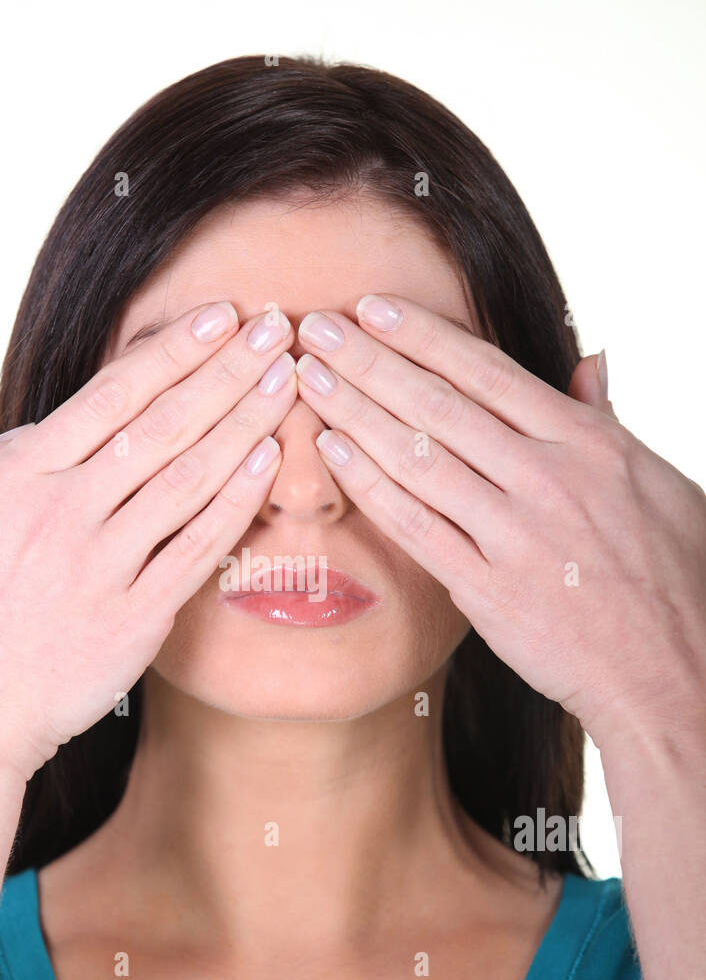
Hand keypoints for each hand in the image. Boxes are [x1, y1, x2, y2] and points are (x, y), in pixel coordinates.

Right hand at [0, 302, 296, 780]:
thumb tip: (28, 434)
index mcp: (16, 477)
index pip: (112, 395)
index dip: (174, 350)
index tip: (219, 317)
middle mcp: (65, 510)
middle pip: (165, 423)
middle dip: (226, 369)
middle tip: (274, 327)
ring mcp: (104, 564)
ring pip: (191, 477)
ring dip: (245, 421)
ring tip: (287, 381)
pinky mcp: (136, 617)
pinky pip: (199, 547)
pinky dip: (237, 501)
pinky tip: (269, 462)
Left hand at [295, 294, 705, 747]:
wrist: (672, 670)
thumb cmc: (673, 574)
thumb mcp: (658, 480)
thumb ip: (605, 418)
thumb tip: (588, 360)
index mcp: (587, 443)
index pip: (488, 372)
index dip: (422, 335)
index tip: (371, 309)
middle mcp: (547, 479)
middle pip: (439, 406)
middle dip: (370, 361)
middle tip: (318, 329)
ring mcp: (515, 536)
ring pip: (418, 458)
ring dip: (355, 413)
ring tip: (309, 380)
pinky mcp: (489, 592)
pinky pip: (417, 528)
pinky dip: (371, 486)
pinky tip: (333, 453)